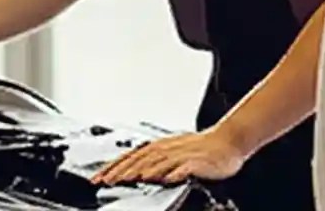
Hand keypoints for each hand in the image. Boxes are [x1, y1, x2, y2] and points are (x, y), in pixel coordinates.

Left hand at [90, 128, 247, 186]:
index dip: (113, 167)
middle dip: (121, 171)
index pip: (130, 157)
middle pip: (139, 159)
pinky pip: (183, 167)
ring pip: (158, 163)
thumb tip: (134, 173)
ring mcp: (181, 155)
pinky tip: (163, 179)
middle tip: (106, 181)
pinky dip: (172, 172)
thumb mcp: (172, 152)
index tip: (98, 178)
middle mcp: (167, 149)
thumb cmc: (199, 150)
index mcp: (158, 147)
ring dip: (141, 171)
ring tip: (128, 180)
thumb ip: (153, 162)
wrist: (227, 142)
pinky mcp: (197, 162)